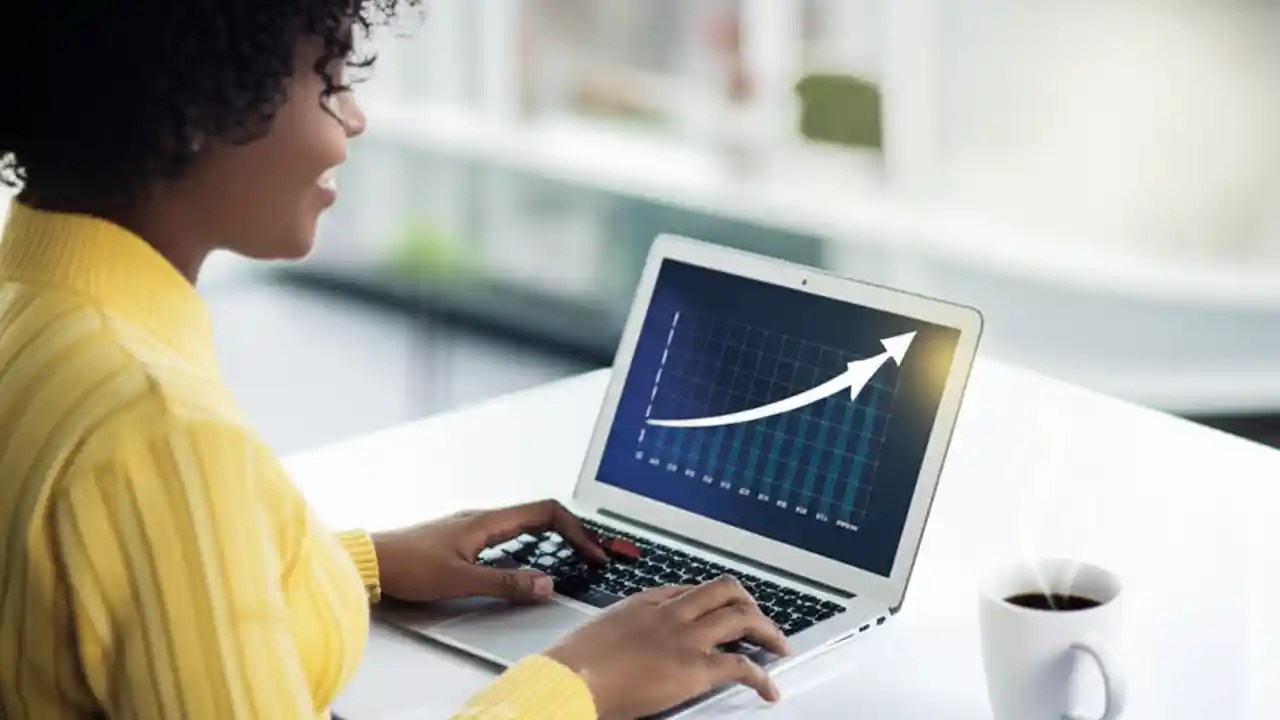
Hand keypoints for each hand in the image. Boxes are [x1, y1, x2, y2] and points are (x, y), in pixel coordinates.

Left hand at [370, 500, 607, 602]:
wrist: (370, 561)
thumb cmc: (407, 565)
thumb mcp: (460, 580)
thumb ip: (504, 583)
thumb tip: (546, 584)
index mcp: (488, 521)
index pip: (547, 513)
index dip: (577, 531)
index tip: (593, 553)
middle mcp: (484, 518)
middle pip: (542, 516)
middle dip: (574, 533)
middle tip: (594, 554)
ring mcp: (474, 528)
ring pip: (526, 525)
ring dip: (554, 538)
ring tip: (574, 556)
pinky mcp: (465, 540)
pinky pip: (510, 536)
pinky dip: (532, 545)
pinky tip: (531, 562)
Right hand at [546, 576, 789, 719]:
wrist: (567, 679)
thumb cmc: (574, 663)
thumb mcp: (603, 630)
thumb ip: (627, 628)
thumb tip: (635, 643)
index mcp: (646, 601)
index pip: (694, 590)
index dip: (717, 602)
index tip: (727, 613)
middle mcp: (671, 612)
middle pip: (726, 591)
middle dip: (751, 605)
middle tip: (761, 623)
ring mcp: (684, 638)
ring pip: (742, 617)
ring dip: (768, 632)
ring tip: (778, 646)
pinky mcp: (693, 669)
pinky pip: (741, 666)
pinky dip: (762, 678)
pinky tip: (768, 689)